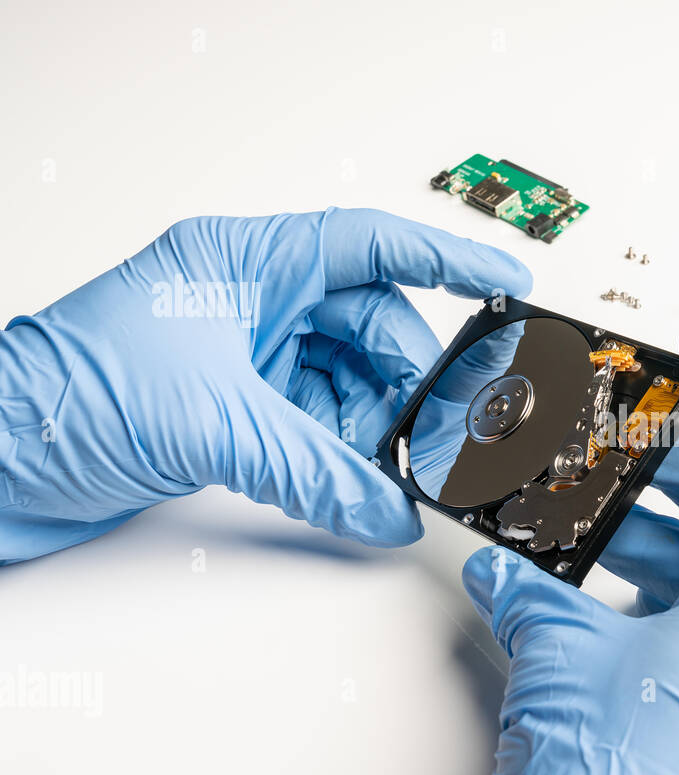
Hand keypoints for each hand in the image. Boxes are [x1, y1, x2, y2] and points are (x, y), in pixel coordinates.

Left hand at [0, 208, 529, 562]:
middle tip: (445, 431)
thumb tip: (388, 508)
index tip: (505, 285)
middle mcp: (249, 302)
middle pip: (369, 328)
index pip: (367, 246)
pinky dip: (343, 457)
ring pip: (347, 382)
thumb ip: (316, 470)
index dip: (445, 261)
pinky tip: (360, 487)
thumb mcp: (211, 424)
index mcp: (242, 262)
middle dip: (411, 381)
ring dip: (378, 429)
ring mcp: (243, 358)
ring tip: (399, 471)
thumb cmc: (56, 399)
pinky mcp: (233, 410)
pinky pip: (317, 425)